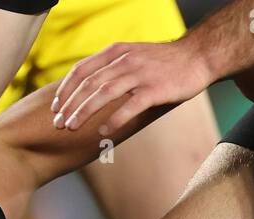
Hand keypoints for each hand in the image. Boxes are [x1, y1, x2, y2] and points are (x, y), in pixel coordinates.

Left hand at [51, 37, 212, 134]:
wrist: (197, 57)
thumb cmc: (163, 63)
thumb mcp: (133, 56)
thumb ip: (112, 68)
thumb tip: (89, 89)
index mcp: (116, 52)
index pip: (81, 70)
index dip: (65, 90)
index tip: (56, 107)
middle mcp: (124, 60)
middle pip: (89, 83)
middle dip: (70, 105)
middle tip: (59, 124)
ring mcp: (140, 74)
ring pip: (104, 93)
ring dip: (85, 112)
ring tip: (72, 127)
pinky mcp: (155, 89)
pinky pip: (130, 105)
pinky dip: (115, 118)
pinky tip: (103, 130)